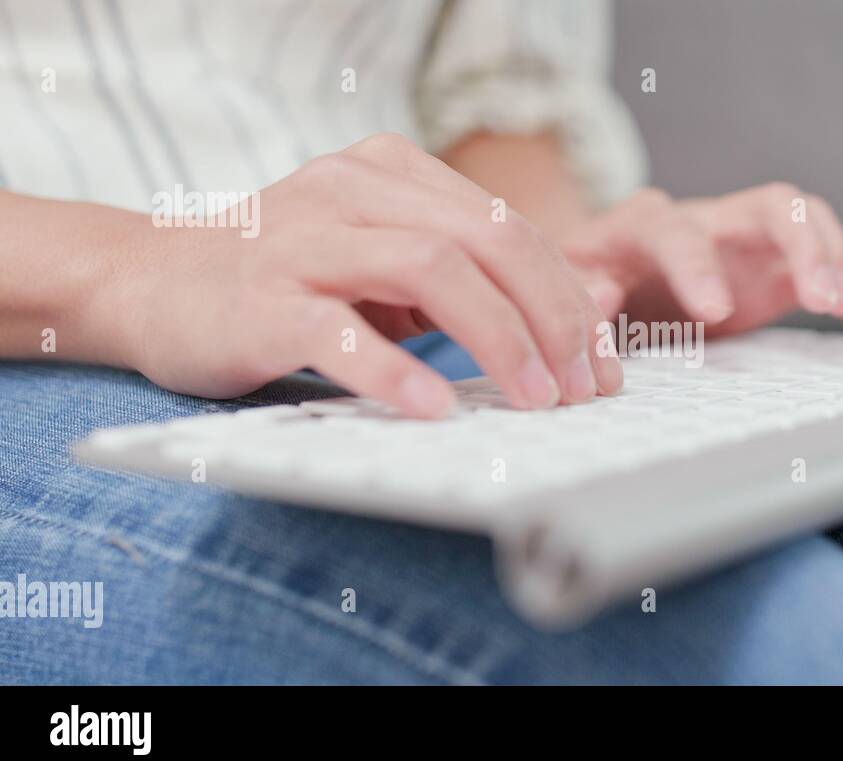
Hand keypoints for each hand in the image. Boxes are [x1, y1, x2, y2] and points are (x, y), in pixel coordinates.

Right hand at [112, 133, 620, 417]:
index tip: (601, 365)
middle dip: (553, 319)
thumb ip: (457, 280)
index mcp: (391, 174)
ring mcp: (303, 240)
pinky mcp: (259, 299)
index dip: (569, 298)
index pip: (509, 229)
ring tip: (536, 401)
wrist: (146, 282)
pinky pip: (338, 330)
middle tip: (583, 390)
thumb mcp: (378, 264)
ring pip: (431, 268)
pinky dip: (394, 371)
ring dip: (499, 340)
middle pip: (488, 241)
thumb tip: (565, 332)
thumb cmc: (284, 281)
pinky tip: (436, 410)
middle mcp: (351, 190)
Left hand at [560, 184, 842, 335]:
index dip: (698, 266)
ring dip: (834, 261)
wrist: (606, 278)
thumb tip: (599, 297)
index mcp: (646, 225)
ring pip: (806, 223)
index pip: (678, 230)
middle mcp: (707, 220)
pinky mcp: (776, 268)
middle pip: (770, 205)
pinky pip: (824, 264)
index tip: (715, 312)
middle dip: (802, 246)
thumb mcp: (570, 287)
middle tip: (820, 298)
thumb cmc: (587, 281)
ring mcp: (748, 241)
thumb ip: (582, 289)